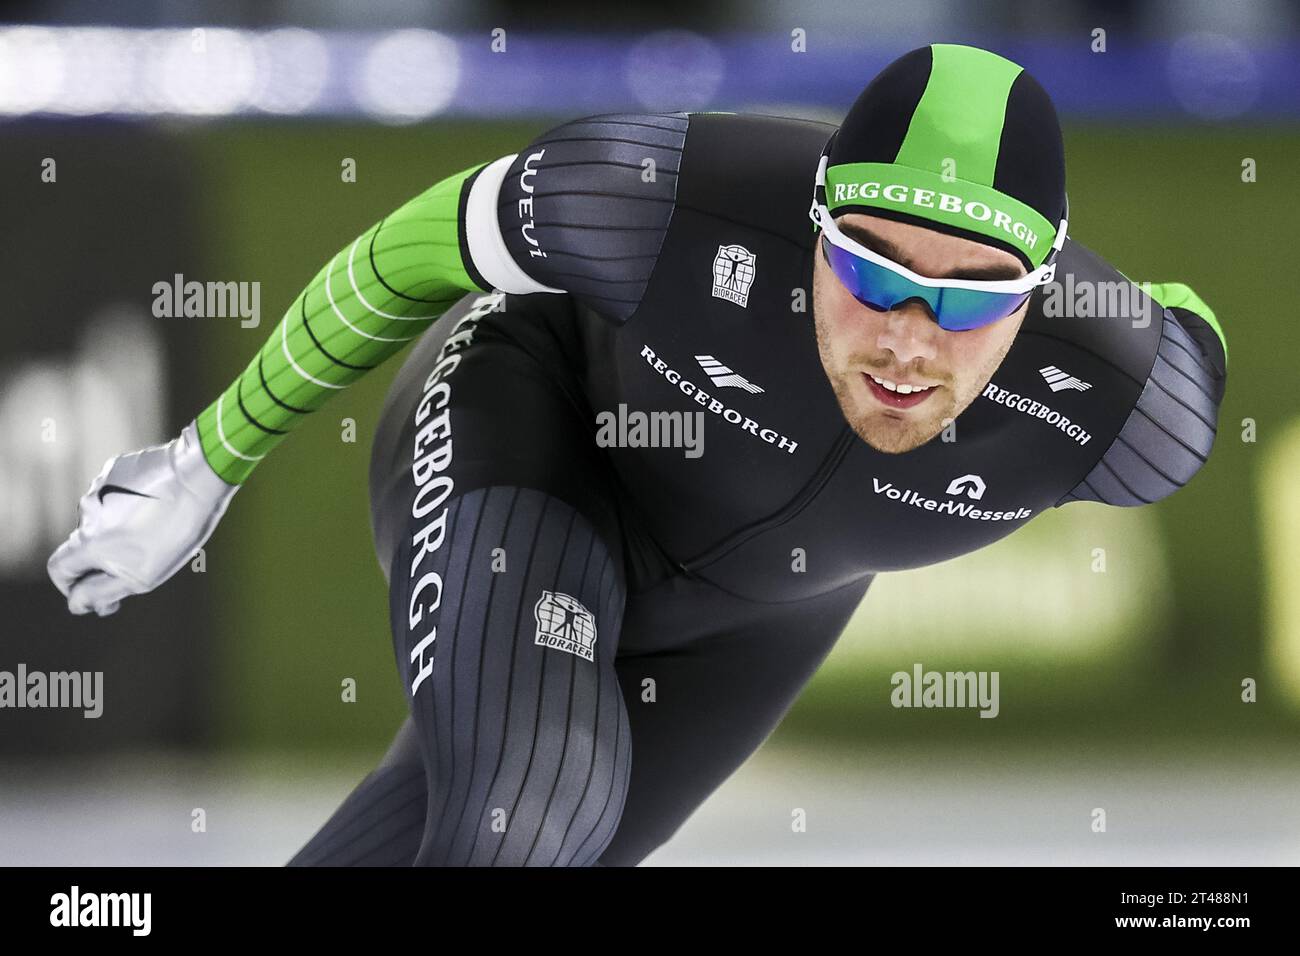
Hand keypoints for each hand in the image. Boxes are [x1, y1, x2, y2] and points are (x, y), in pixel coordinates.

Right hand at [47, 421, 238, 615]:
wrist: (198, 475)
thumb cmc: (176, 530)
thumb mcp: (142, 575)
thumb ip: (102, 592)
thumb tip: (77, 603)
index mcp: (88, 542)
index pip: (58, 569)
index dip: (71, 585)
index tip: (93, 591)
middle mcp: (85, 513)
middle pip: (84, 545)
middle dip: (105, 558)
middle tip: (142, 561)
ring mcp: (99, 486)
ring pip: (102, 519)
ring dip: (121, 529)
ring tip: (158, 527)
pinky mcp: (115, 468)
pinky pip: (114, 495)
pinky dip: (130, 505)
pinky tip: (159, 505)